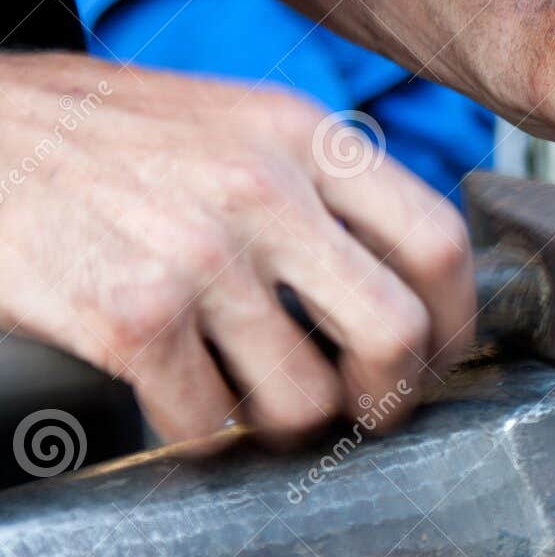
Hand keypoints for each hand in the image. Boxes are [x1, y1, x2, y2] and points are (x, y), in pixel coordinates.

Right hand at [0, 54, 474, 447]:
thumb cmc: (95, 135)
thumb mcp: (229, 121)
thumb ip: (316, 184)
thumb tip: (396, 275)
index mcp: (301, 134)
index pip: (437, 240)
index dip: (456, 318)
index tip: (442, 354)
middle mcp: (263, 190)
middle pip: (395, 330)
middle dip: (391, 393)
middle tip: (366, 409)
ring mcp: (198, 255)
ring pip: (303, 397)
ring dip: (288, 425)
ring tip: (260, 407)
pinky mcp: (131, 317)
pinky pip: (209, 423)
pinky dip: (203, 435)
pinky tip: (185, 404)